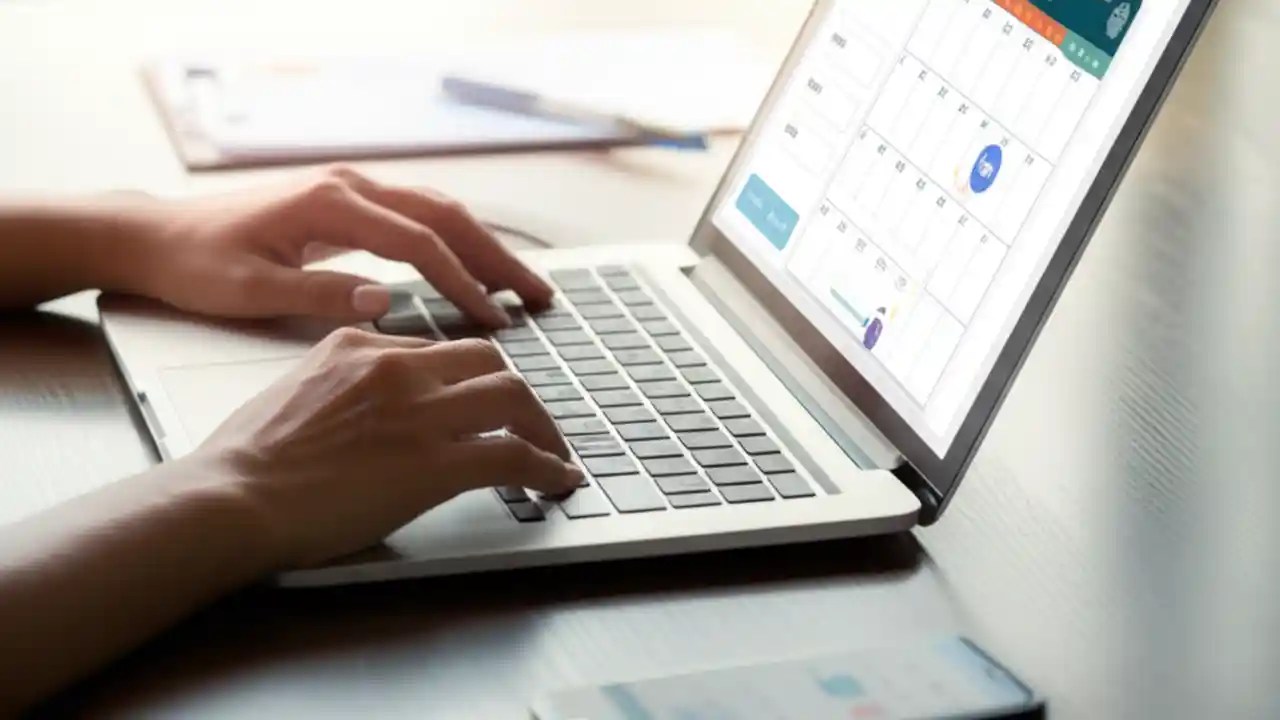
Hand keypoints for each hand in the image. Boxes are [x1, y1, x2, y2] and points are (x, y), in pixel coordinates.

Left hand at [131, 166, 552, 324]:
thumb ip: (319, 295)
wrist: (156, 236)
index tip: (494, 318)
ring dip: (483, 246)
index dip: (462, 282)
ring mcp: (349, 189)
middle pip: (444, 215)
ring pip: (437, 211)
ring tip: (520, 285)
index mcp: (330, 204)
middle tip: (538, 295)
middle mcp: (348, 187)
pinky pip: (416, 216)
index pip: (418, 243)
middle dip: (496, 256)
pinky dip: (453, 242)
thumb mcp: (250, 290)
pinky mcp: (346, 203)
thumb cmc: (197, 266)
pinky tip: (472, 269)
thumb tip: (385, 303)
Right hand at [193, 328, 580, 568]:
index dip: (469, 376)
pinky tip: (557, 480)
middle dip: (517, 391)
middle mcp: (395, 367)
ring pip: (512, 396)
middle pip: (487, 359)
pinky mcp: (434, 462)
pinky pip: (512, 455)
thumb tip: (364, 402)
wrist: (231, 497)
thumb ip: (340, 383)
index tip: (482, 397)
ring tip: (555, 452)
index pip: (436, 348)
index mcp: (358, 345)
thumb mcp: (293, 391)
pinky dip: (546, 466)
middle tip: (532, 421)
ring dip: (543, 426)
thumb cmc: (245, 461)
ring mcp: (419, 411)